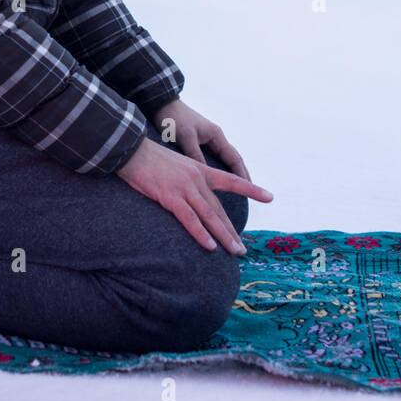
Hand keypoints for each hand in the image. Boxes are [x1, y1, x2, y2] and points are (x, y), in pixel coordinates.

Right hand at [116, 136, 272, 255]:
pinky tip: (210, 246)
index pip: (230, 181)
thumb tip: (191, 196)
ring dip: (223, 236)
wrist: (130, 150)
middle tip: (242, 249)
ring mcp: (184, 187)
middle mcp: (196, 178)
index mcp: (199, 169)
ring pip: (209, 216)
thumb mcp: (174, 166)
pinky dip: (201, 233)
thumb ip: (185, 180)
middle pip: (219, 209)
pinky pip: (189, 218)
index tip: (269, 197)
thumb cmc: (148, 159)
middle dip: (231, 230)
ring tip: (235, 251)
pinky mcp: (170, 196)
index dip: (251, 189)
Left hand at [145, 98, 253, 181]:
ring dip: (230, 172)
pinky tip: (214, 179)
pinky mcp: (198, 142)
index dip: (242, 173)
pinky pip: (212, 159)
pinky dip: (217, 169)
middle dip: (240, 174)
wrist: (162, 105)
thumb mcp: (185, 136)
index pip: (234, 158)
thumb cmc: (174, 119)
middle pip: (232, 159)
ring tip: (235, 190)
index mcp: (216, 135)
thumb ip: (195, 154)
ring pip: (223, 159)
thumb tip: (206, 173)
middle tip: (248, 192)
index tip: (249, 188)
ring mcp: (207, 140)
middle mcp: (215, 138)